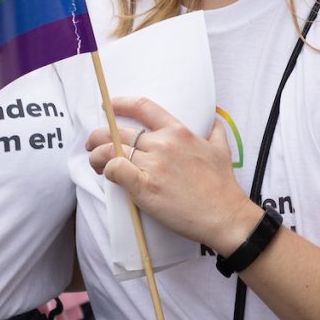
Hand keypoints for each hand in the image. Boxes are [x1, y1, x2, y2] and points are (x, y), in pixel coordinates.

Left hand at [85, 96, 256, 254]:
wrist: (225, 215)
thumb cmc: (223, 185)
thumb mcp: (222, 149)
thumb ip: (215, 130)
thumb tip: (213, 119)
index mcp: (178, 131)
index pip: (143, 107)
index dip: (119, 104)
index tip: (107, 107)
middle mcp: (163, 144)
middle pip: (118, 132)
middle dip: (99, 137)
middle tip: (93, 145)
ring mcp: (153, 166)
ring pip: (111, 151)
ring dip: (98, 156)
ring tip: (97, 164)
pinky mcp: (145, 188)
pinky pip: (116, 170)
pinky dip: (107, 170)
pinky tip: (108, 176)